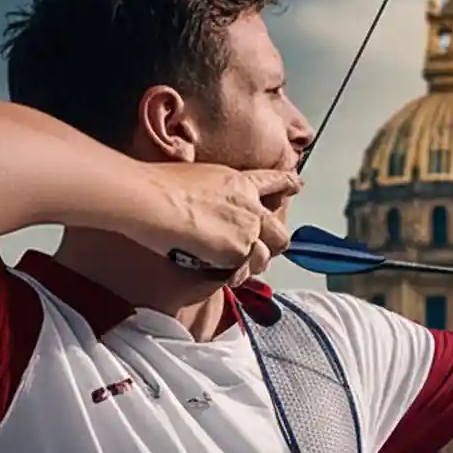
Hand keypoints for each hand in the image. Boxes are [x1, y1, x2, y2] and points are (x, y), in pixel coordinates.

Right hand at [130, 163, 301, 284]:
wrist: (155, 200)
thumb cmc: (162, 185)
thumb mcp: (199, 177)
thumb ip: (215, 191)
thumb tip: (209, 202)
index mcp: (240, 182)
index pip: (274, 180)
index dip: (288, 184)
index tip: (297, 185)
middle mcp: (251, 206)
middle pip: (279, 231)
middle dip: (275, 242)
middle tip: (262, 249)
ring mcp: (247, 230)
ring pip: (265, 256)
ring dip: (253, 264)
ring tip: (236, 267)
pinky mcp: (237, 252)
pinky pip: (242, 272)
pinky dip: (232, 276)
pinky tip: (218, 273)